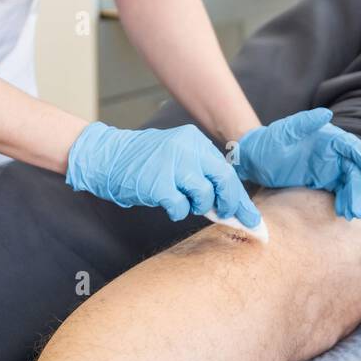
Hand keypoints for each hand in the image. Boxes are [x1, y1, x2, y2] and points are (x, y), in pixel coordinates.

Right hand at [66, 121, 262, 229]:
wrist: (106, 157)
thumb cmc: (143, 163)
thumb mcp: (175, 156)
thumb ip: (199, 172)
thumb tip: (227, 204)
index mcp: (194, 141)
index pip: (226, 171)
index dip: (240, 198)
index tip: (253, 219)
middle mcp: (187, 149)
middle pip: (224, 181)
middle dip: (231, 205)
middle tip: (229, 217)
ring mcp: (173, 165)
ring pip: (203, 196)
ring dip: (197, 207)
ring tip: (183, 202)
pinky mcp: (159, 183)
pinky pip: (180, 207)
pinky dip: (177, 212)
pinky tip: (168, 205)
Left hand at [233, 107, 360, 219]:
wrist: (252, 159)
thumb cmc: (267, 142)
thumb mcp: (283, 131)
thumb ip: (304, 122)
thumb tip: (326, 114)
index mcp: (328, 137)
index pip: (354, 149)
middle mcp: (332, 152)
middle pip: (354, 170)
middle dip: (359, 190)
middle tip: (357, 211)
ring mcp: (328, 167)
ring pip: (349, 183)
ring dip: (353, 198)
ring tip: (350, 214)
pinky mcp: (321, 180)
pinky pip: (338, 191)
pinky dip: (343, 201)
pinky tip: (342, 212)